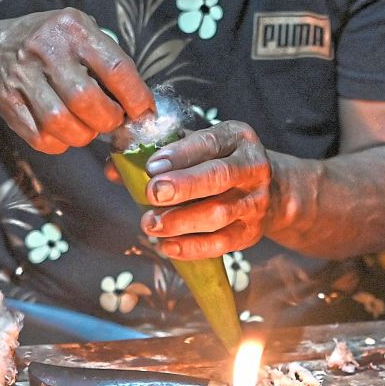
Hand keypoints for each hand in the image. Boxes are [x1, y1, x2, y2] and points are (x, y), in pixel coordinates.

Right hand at [0, 9, 153, 153]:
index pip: (115, 69)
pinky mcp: (8, 102)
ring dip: (84, 135)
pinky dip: (60, 143)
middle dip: (108, 120)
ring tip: (89, 128)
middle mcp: (46, 49)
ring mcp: (23, 76)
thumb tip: (140, 108)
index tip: (144, 112)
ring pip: (61, 123)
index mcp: (74, 29)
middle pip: (86, 100)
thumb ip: (109, 64)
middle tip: (112, 122)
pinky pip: (40, 137)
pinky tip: (65, 133)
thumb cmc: (55, 45)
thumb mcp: (83, 35)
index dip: (135, 98)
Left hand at [138, 121, 275, 259]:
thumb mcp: (197, 148)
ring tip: (150, 224)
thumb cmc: (219, 164)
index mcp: (237, 138)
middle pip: (218, 177)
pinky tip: (168, 246)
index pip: (208, 142)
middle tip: (152, 194)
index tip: (151, 166)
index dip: (179, 154)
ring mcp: (254, 202)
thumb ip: (157, 155)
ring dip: (181, 221)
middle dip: (183, 186)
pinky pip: (221, 243)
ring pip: (219, 214)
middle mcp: (252, 167)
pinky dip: (192, 247)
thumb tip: (111, 169)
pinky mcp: (250, 233)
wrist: (272, 192)